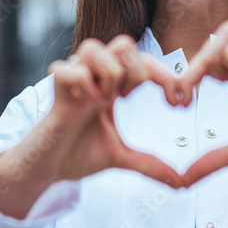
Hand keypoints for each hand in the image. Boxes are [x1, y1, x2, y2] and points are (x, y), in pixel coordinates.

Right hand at [0, 35, 188, 218]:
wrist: (46, 170)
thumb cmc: (76, 155)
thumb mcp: (120, 158)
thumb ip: (149, 165)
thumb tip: (181, 182)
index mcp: (113, 88)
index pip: (145, 62)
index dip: (168, 77)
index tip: (182, 104)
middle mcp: (95, 79)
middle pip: (124, 44)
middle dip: (138, 71)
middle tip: (134, 101)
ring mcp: (74, 82)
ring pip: (93, 47)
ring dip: (108, 72)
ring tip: (106, 100)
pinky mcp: (54, 93)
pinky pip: (67, 69)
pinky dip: (81, 83)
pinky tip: (85, 104)